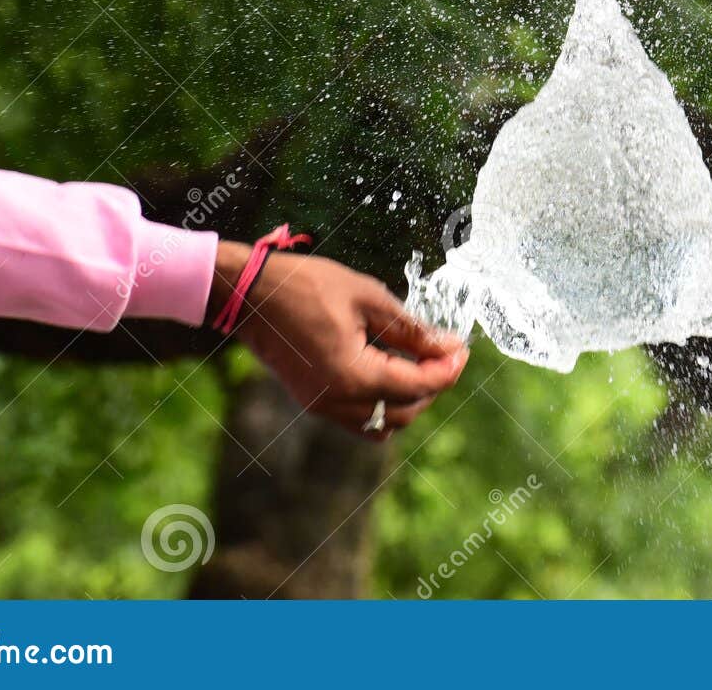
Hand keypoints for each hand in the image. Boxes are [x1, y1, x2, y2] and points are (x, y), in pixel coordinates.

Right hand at [213, 241, 468, 439]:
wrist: (249, 293)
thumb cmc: (306, 287)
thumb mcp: (369, 299)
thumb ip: (412, 330)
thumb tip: (449, 347)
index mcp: (353, 377)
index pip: (418, 387)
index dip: (448, 370)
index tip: (463, 350)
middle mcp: (337, 402)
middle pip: (404, 412)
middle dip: (431, 386)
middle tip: (444, 353)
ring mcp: (322, 406)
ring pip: (381, 423)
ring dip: (407, 400)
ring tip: (418, 362)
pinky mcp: (313, 401)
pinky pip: (358, 417)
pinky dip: (381, 402)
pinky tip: (387, 368)